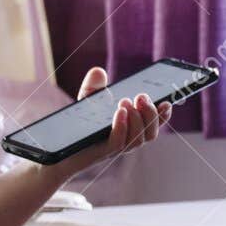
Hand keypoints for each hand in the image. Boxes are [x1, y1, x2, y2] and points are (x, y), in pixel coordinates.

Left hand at [54, 66, 173, 176]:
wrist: (58, 148)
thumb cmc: (79, 126)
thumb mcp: (88, 102)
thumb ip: (95, 86)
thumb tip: (98, 71)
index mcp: (131, 130)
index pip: (154, 125)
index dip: (163, 116)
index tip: (167, 102)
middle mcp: (128, 141)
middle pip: (151, 133)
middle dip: (150, 114)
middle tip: (141, 96)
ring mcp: (117, 149)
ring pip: (138, 139)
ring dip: (136, 119)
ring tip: (125, 102)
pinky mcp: (103, 153)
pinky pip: (118, 142)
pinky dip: (122, 126)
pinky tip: (119, 112)